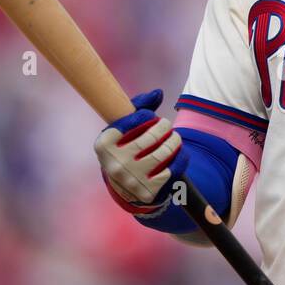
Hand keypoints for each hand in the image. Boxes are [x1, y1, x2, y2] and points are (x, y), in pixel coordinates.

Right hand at [94, 89, 188, 216]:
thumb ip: (140, 105)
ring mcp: (131, 179)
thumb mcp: (124, 127)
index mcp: (104, 144)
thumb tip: (159, 93)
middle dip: (164, 127)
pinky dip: (180, 157)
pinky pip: (173, 169)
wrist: (125, 185)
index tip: (151, 117)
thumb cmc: (126, 147)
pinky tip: (179, 152)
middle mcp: (115, 163)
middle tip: (166, 125)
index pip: (130, 121)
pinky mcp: (148, 191)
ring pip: (164, 153)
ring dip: (175, 141)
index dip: (146, 116)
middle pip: (150, 137)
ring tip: (175, 137)